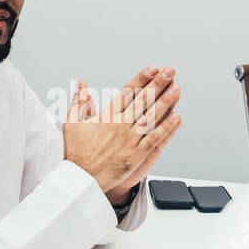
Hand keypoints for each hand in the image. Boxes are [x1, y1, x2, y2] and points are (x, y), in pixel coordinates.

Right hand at [63, 65, 182, 195]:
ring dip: (166, 101)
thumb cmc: (76, 153)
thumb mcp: (72, 123)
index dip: (141, 79)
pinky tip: (176, 117)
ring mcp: (129, 140)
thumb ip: (79, 102)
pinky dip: (165, 128)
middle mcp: (120, 125)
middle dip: (158, 84)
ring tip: (176, 88)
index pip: (127, 92)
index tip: (152, 69)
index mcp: (106, 116)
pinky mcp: (136, 155)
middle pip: (143, 101)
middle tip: (169, 71)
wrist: (81, 179)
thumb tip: (81, 84)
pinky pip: (154, 139)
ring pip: (151, 117)